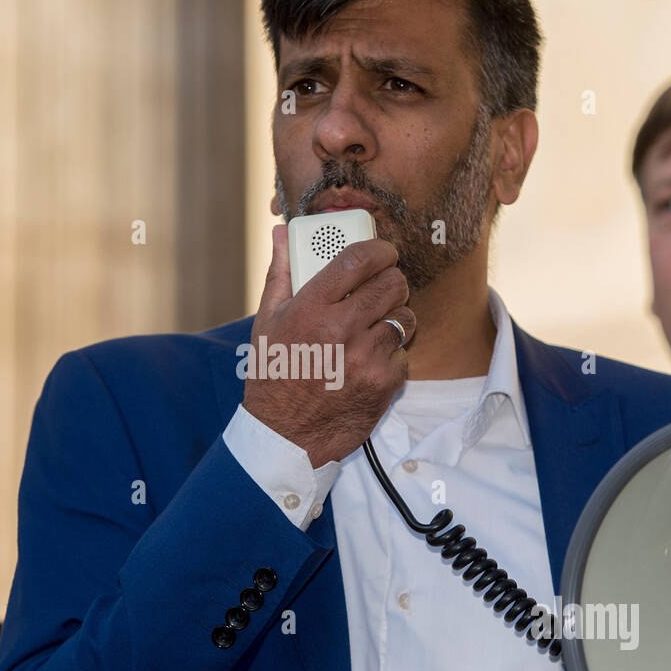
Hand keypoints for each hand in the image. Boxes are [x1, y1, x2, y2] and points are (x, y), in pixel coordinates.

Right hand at [243, 223, 414, 466]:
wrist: (287, 436)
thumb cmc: (275, 376)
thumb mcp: (266, 323)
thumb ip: (280, 274)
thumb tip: (281, 233)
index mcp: (310, 309)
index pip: (357, 260)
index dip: (378, 249)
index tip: (382, 252)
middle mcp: (340, 330)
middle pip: (392, 283)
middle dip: (392, 280)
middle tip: (382, 288)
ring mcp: (366, 357)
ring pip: (404, 316)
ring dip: (395, 317)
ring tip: (375, 327)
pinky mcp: (384, 382)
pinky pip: (404, 352)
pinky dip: (392, 354)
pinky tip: (370, 361)